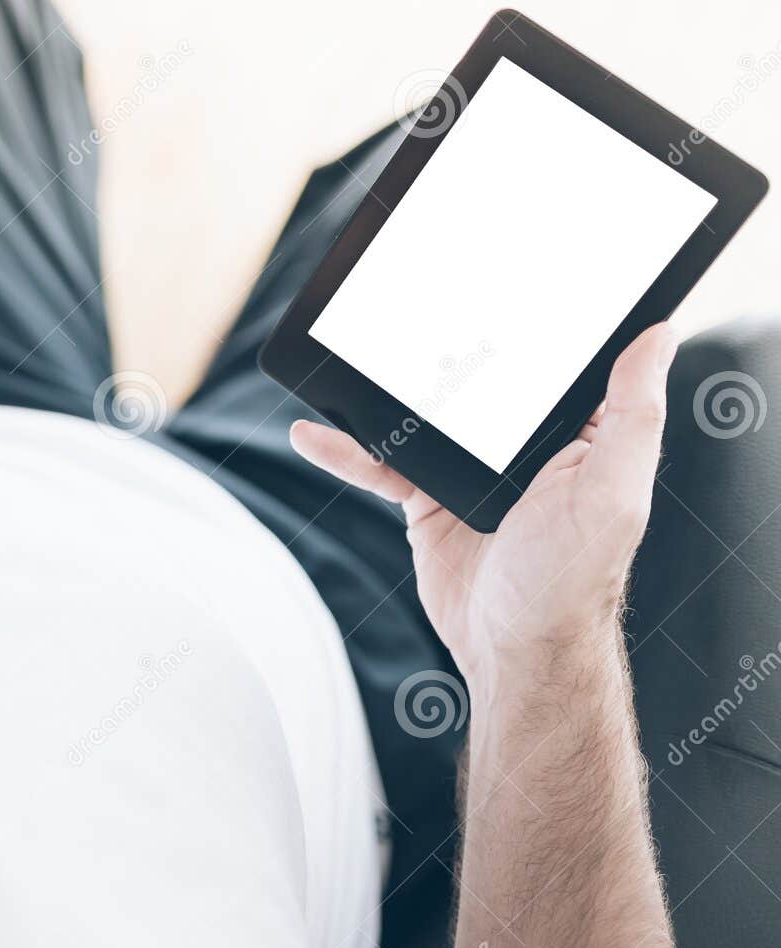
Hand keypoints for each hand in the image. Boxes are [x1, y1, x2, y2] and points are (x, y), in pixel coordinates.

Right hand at [290, 324, 678, 684]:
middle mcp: (522, 447)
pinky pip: (380, 464)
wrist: (513, 651)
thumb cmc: (572, 582)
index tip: (510, 275)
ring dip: (385, 392)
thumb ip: (632, 414)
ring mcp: (470, 472)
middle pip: (478, 380)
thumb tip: (656, 335)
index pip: (558, 363)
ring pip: (422, 416)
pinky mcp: (426, 501)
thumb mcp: (612, 490)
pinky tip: (314, 433)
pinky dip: (345, 449)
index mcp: (577, 434)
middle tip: (412, 299)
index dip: (540, 322)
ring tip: (350, 357)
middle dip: (445, 344)